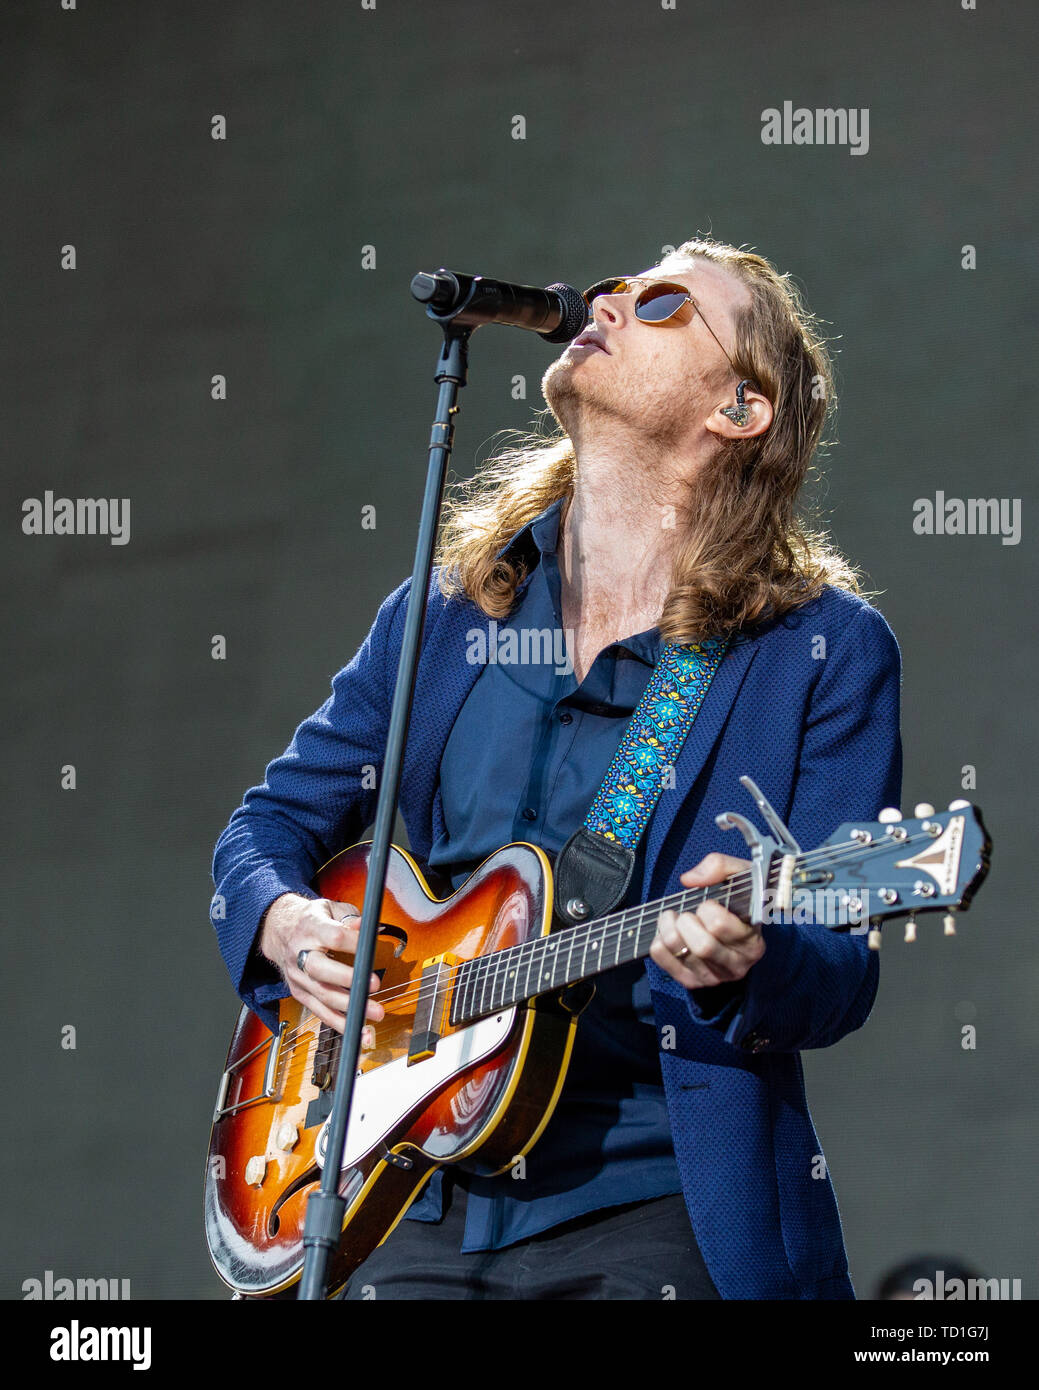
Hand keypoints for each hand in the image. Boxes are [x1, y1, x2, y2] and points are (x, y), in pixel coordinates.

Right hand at [259, 893, 385, 1032]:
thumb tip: (368, 929)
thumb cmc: (313, 919)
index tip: (372, 948)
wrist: (279, 930)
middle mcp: (300, 952)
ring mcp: (297, 976)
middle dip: (348, 979)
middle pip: (320, 969)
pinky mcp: (299, 993)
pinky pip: (319, 1011)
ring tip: (375, 1012)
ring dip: (349, 1007)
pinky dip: (339, 1023)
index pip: (333, 936)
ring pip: (321, 994)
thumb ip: (350, 917)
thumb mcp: (330, 908)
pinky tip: (357, 1030)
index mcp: (311, 927)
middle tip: (374, 985)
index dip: (354, 943)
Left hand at [649, 853, 763, 989]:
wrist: (732, 924)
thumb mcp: (739, 875)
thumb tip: (690, 879)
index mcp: (753, 942)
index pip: (720, 926)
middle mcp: (738, 965)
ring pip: (681, 952)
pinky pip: (664, 962)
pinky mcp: (694, 982)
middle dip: (686, 921)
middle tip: (688, 912)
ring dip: (669, 928)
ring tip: (674, 918)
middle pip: (701, 945)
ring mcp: (715, 977)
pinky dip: (658, 943)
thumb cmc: (738, 899)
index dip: (708, 909)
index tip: (709, 904)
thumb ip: (720, 866)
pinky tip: (667, 933)